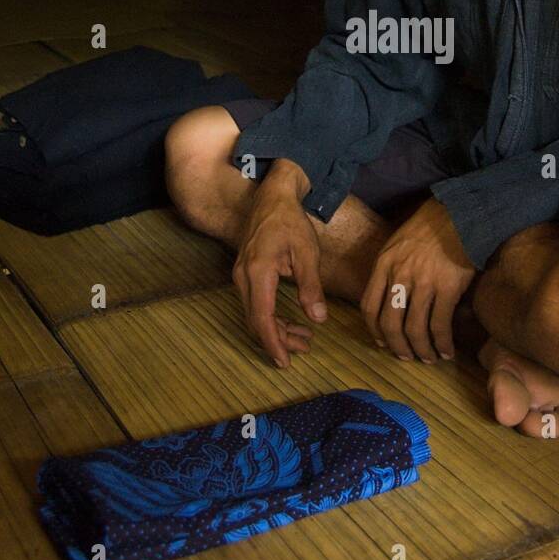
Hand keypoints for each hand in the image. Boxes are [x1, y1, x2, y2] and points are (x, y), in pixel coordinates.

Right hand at [232, 160, 326, 368]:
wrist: (273, 197)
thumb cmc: (291, 221)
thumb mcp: (307, 252)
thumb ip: (311, 286)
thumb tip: (318, 319)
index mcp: (258, 272)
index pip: (262, 317)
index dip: (273, 342)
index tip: (284, 362)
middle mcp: (243, 277)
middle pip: (256, 321)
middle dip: (279, 340)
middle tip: (304, 350)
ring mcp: (241, 275)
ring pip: (255, 314)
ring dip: (277, 330)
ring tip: (304, 339)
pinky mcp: (245, 274)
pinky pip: (255, 304)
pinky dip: (272, 317)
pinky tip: (293, 321)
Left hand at [360, 197, 475, 361]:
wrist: (459, 214)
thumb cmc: (430, 228)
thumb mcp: (398, 244)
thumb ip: (391, 270)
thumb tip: (392, 300)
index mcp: (384, 264)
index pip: (369, 306)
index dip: (374, 330)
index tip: (382, 342)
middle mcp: (400, 275)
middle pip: (390, 323)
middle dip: (397, 346)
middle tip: (406, 357)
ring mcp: (424, 282)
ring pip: (415, 328)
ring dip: (421, 350)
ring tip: (428, 358)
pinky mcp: (448, 287)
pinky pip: (440, 324)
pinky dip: (442, 343)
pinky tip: (447, 350)